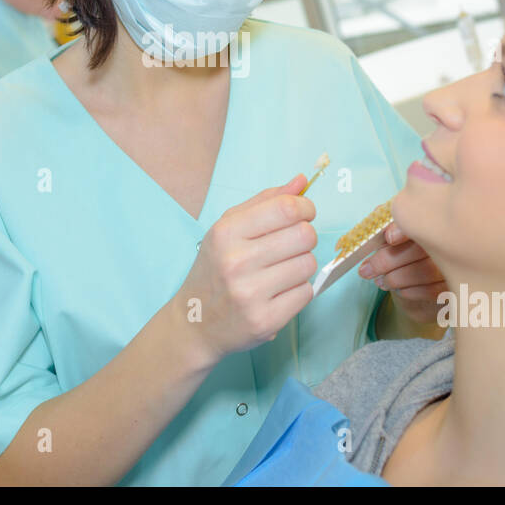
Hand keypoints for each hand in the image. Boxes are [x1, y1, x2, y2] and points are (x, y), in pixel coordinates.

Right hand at [175, 174, 317, 366]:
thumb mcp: (228, 229)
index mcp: (226, 233)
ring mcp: (251, 293)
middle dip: (305, 236)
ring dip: (302, 264)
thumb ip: (265, 202)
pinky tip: (279, 291)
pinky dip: (299, 290)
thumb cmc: (215, 269)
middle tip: (291, 244)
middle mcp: (236, 262)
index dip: (305, 207)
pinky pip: (306, 292)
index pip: (286, 208)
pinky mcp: (265, 320)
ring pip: (308, 264)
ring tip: (281, 270)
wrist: (195, 322)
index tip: (304, 213)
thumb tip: (302, 181)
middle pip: (304, 235)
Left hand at [358, 222, 445, 324]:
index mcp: (431, 222)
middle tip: (366, 270)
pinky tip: (398, 289)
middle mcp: (448, 241)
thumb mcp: (392, 234)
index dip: (404, 228)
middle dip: (386, 260)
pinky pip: (431, 290)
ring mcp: (454, 265)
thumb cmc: (403, 252)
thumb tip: (374, 226)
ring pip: (424, 271)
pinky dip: (409, 291)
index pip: (421, 220)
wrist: (419, 282)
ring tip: (380, 281)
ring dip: (395, 278)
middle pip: (419, 249)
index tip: (388, 238)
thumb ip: (384, 224)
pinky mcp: (454, 286)